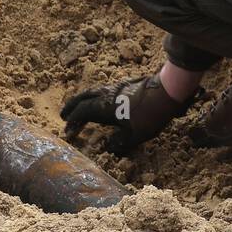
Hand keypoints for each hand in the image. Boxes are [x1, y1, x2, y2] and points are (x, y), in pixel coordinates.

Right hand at [60, 72, 195, 152]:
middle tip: (63, 115)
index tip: (68, 132)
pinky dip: (95, 97)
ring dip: (83, 100)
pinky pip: (103, 90)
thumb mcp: (135, 135)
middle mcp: (107, 94)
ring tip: (79, 108)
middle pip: (83, 98)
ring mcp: (116, 88)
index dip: (73, 122)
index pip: (82, 112)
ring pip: (93, 92)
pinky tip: (100, 102)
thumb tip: (108, 147)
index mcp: (105, 106)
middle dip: (72, 107)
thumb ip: (119, 142)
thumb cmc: (151, 114)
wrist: (167, 91)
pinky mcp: (125, 85)